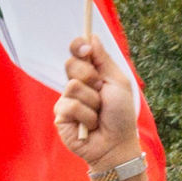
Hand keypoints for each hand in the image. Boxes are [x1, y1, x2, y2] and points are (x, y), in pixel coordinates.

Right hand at [53, 35, 142, 180]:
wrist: (116, 144)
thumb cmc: (121, 115)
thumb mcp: (117, 83)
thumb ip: (104, 60)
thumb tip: (93, 36)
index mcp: (91, 74)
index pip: (77, 52)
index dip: (78, 46)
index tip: (85, 48)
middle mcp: (77, 85)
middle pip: (70, 64)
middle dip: (89, 76)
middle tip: (100, 89)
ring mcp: (67, 100)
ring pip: (72, 86)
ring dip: (92, 101)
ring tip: (98, 114)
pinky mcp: (60, 116)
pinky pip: (70, 106)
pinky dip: (86, 116)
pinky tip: (91, 126)